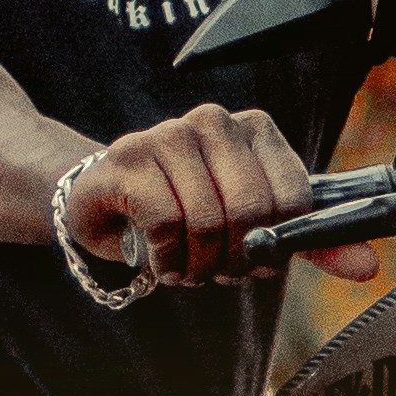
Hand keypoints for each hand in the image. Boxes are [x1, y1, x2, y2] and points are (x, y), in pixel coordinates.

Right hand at [56, 102, 312, 290]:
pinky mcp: (129, 156)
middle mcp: (213, 120)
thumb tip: (289, 249)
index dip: (276, 245)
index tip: (258, 265)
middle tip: (219, 275)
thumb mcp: (235, 211)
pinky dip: (166, 258)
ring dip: (198, 265)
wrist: (105, 197)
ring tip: (188, 272)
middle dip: (235, 259)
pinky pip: (165, 223)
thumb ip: (270, 222)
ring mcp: (168, 133)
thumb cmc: (181, 209)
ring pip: (206, 220)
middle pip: (249, 209)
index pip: (291, 196)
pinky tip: (161, 263)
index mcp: (254, 128)